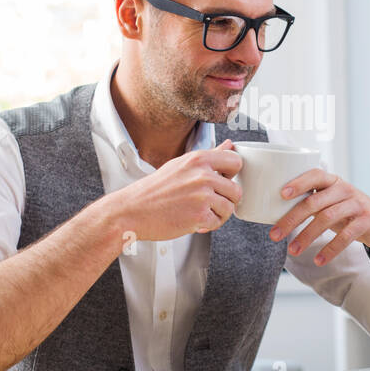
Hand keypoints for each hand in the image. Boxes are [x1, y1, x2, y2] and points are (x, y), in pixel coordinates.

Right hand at [110, 139, 242, 240]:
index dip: (232, 175)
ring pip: (229, 209)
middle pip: (236, 190)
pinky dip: (207, 225)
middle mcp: (202, 175)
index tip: (221, 182)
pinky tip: (193, 221)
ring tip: (200, 213)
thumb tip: (230, 145)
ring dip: (217, 215)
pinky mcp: (199, 216)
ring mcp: (202, 196)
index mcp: (199, 159)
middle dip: (226, 200)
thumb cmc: (155, 188)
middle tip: (209, 204)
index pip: (236, 162)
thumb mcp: (181, 164)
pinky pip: (217, 222)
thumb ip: (210, 155)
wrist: (132, 210)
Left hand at [266, 168, 369, 265]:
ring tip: (293, 250)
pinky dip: (331, 249)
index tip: (281, 194)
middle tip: (274, 235)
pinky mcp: (368, 220)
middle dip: (291, 219)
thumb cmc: (351, 214)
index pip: (314, 175)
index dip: (298, 183)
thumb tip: (277, 213)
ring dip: (307, 236)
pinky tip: (319, 260)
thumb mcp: (333, 204)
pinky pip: (346, 235)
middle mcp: (345, 189)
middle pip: (314, 202)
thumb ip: (313, 203)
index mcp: (333, 182)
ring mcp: (357, 204)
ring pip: (327, 218)